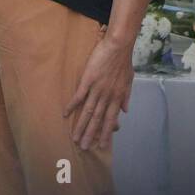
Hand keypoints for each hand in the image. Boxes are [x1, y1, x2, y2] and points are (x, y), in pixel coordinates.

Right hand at [64, 32, 132, 150]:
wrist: (119, 46)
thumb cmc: (124, 62)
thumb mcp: (129, 80)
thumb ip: (126, 97)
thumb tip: (125, 111)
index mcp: (117, 97)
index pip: (110, 120)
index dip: (105, 133)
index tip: (101, 145)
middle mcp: (107, 96)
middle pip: (98, 119)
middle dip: (91, 134)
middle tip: (84, 148)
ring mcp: (97, 89)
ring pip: (88, 111)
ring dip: (81, 125)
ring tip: (75, 137)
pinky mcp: (88, 79)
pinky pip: (79, 95)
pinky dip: (72, 105)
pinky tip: (66, 114)